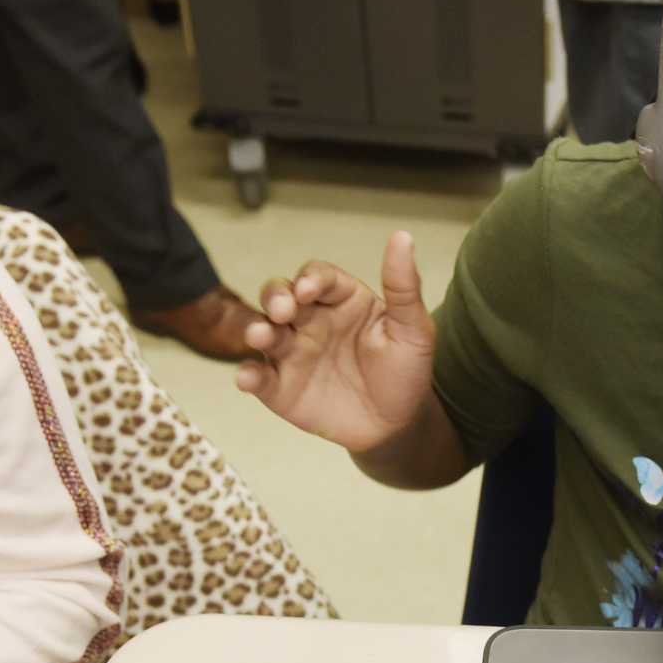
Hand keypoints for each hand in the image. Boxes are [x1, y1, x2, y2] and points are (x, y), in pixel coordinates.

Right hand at [237, 232, 437, 454]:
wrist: (397, 426)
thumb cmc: (405, 372)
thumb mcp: (414, 331)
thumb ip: (404, 287)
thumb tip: (402, 237)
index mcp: (342, 300)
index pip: (318, 277)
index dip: (310, 279)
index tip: (309, 290)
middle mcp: (310, 321)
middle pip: (280, 295)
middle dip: (275, 296)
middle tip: (282, 310)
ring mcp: (292, 353)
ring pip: (263, 330)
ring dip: (256, 329)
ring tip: (261, 335)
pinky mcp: (280, 387)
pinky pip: (258, 376)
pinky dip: (248, 375)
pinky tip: (248, 378)